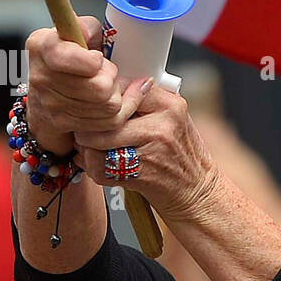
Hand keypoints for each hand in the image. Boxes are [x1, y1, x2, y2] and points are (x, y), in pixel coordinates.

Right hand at [23, 16, 150, 154]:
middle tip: (108, 73)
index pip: (67, 58)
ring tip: (109, 86)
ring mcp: (50, 104)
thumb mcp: (75, 33)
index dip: (92, 61)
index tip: (97, 58)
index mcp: (41, 46)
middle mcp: (41, 76)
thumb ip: (86, 27)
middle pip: (99, 88)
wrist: (47, 91)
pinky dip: (121, 111)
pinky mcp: (63, 123)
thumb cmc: (70, 57)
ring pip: (109, 106)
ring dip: (118, 95)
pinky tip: (115, 100)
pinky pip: (109, 121)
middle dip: (112, 78)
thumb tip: (86, 32)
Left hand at [72, 84, 218, 225]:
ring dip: (86, 147)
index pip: (122, 87)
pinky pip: (100, 166)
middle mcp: (162, 124)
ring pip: (97, 140)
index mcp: (170, 105)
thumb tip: (104, 92)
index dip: (103, 99)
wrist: (198, 192)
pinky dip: (92, 167)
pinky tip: (98, 165)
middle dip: (87, 125)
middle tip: (83, 129)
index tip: (96, 107)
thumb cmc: (181, 156)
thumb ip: (144, 104)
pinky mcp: (140, 173)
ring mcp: (151, 150)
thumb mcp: (173, 121)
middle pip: (106, 115)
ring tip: (90, 148)